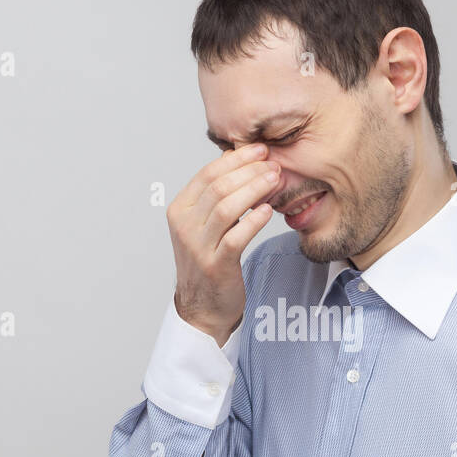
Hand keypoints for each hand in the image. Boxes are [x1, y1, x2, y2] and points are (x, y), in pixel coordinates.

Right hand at [166, 143, 279, 342]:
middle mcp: (184, 225)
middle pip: (218, 187)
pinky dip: (254, 221)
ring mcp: (197, 246)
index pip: (208, 173)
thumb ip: (216, 196)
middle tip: (274, 164)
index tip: (260, 150)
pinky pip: (236, 237)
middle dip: (249, 171)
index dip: (237, 158)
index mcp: (180, 209)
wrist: (202, 305)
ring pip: (226, 207)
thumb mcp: (204, 224)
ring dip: (254, 189)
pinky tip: (269, 211)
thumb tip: (239, 160)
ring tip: (276, 181)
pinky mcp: (215, 265)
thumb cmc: (208, 260)